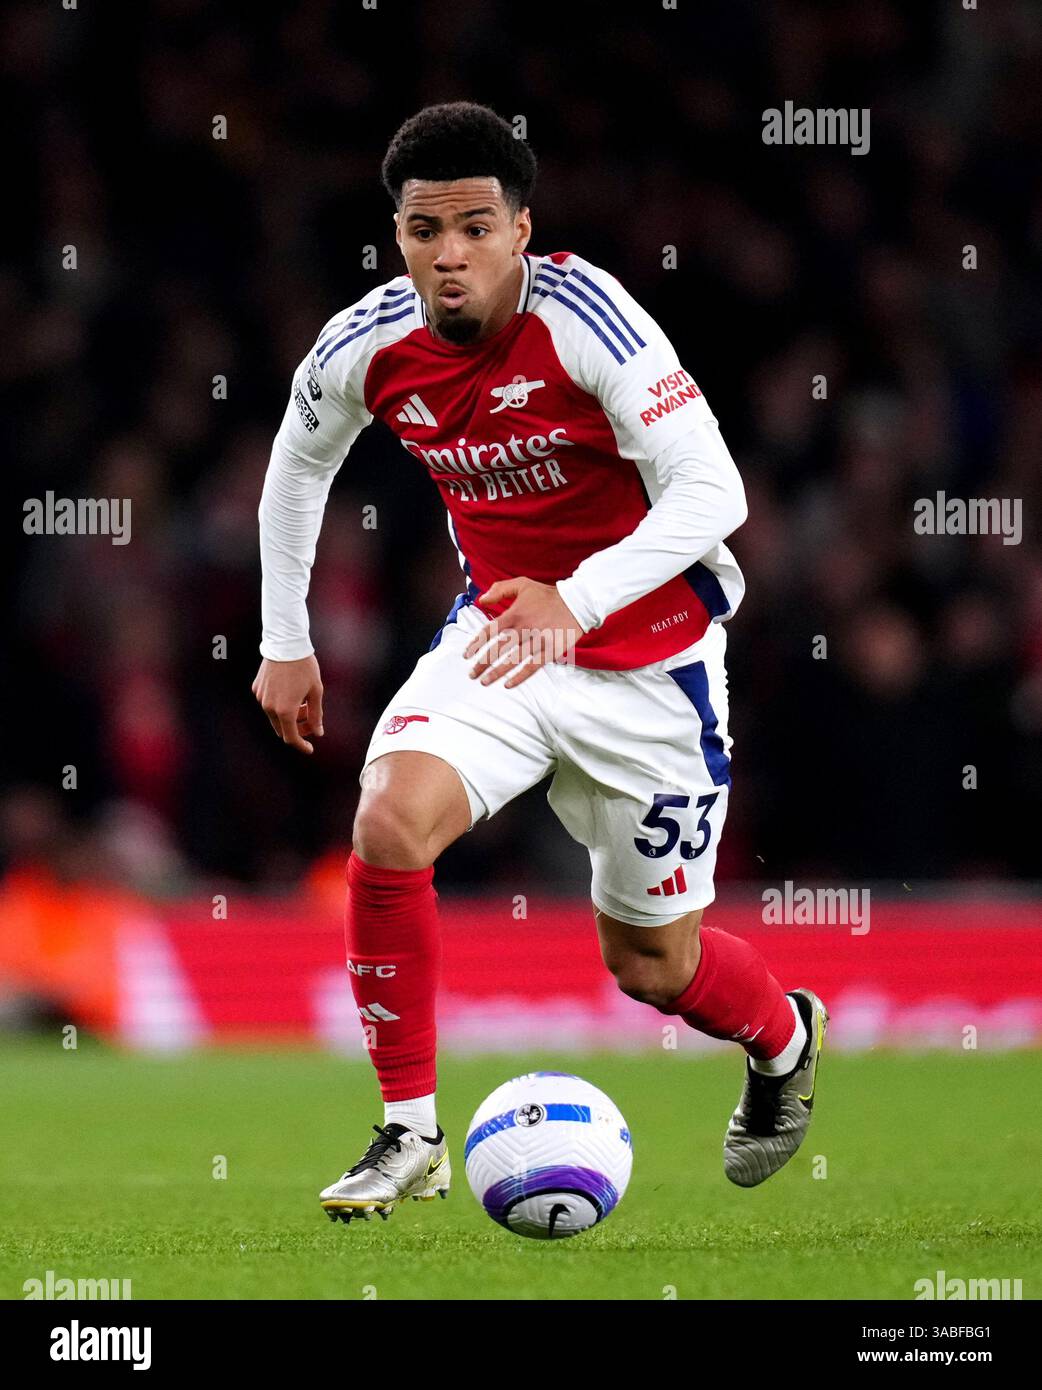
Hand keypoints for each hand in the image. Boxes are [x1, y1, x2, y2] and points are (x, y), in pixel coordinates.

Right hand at [252, 654, 324, 753]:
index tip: (310, 748)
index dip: (302, 746)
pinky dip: (280, 705)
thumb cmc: (304, 667)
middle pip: (282, 729)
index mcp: (285, 711)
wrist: (285, 644)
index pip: (291, 738)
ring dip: (288, 717)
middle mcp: (269, 707)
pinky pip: (268, 704)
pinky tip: (290, 693)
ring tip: (302, 703)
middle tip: (310, 721)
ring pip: (274, 717)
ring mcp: (261, 698)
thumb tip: (318, 732)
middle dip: (297, 729)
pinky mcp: (256, 689)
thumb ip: (316, 715)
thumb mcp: (316, 691)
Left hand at [463, 577, 583, 687]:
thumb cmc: (547, 595)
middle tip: (472, 674)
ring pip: (512, 661)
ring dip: (496, 673)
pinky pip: (532, 667)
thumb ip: (500, 589)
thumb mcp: (522, 584)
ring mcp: (537, 641)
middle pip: (498, 649)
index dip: (476, 644)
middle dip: (482, 663)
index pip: (489, 631)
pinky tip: (508, 684)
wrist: (577, 602)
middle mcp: (524, 629)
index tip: (466, 655)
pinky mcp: (550, 651)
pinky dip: (520, 677)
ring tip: (484, 681)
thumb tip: (481, 600)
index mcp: (515, 614)